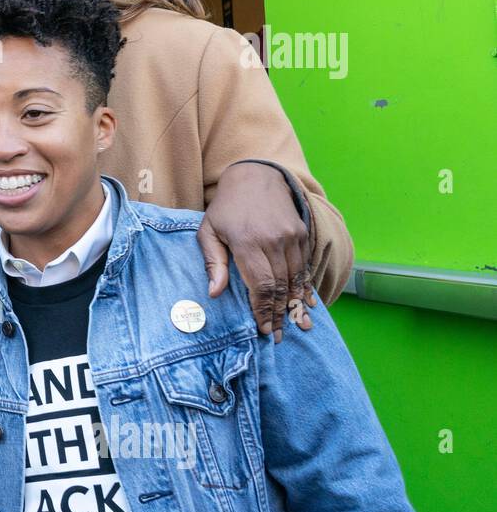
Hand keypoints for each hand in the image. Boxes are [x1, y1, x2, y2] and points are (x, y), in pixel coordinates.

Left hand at [199, 162, 316, 342]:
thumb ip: (213, 263)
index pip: (260, 285)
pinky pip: (304, 267)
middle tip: (276, 335)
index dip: (263, 310)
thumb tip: (215, 293)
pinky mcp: (301, 234)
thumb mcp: (208, 231)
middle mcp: (273, 241)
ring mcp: (291, 237)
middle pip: (280, 286)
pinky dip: (304, 287)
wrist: (256, 176)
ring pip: (295, 279)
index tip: (263, 329)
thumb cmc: (226, 208)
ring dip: (293, 304)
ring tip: (292, 325)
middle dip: (278, 314)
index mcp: (247, 242)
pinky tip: (304, 304)